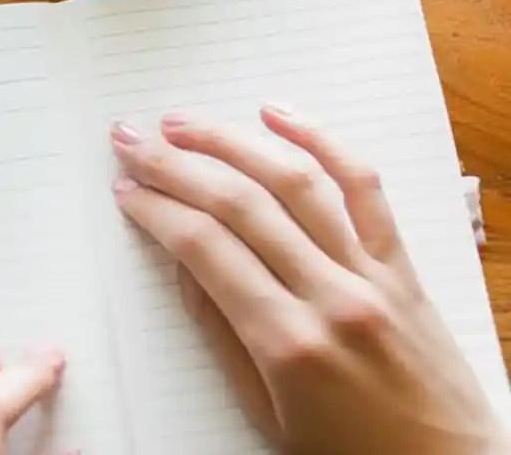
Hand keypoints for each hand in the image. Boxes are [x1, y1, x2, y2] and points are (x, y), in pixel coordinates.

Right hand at [110, 105, 508, 454]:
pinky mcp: (402, 263)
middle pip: (239, 205)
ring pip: (295, 182)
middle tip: (132, 141)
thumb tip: (183, 265)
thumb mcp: (265, 412)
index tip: (125, 190)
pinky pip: (365, 187)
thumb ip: (222, 335)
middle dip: (175, 165)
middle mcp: (331, 296)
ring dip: (232, 142)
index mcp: (287, 343)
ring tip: (184, 122)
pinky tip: (280, 115)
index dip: (156, 210)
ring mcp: (372, 273)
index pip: (205, 248)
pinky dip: (322, 141)